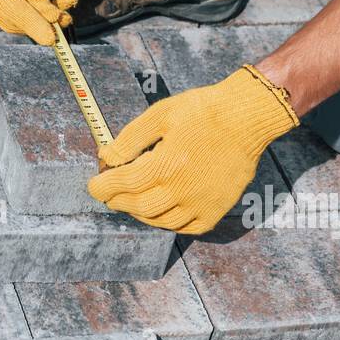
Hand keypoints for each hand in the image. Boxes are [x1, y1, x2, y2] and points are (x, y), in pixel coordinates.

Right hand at [0, 0, 75, 44]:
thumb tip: (50, 18)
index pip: (16, 14)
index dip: (37, 27)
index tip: (54, 40)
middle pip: (14, 19)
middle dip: (42, 18)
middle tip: (68, 12)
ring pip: (13, 13)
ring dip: (39, 10)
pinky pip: (10, 2)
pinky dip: (29, 0)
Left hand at [87, 65, 298, 233]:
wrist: (247, 117)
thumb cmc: (202, 111)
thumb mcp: (160, 115)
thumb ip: (130, 139)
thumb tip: (106, 157)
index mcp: (165, 164)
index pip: (123, 184)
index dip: (103, 186)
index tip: (93, 185)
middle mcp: (182, 190)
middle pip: (138, 206)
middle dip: (117, 201)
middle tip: (108, 195)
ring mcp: (201, 203)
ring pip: (161, 221)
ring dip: (140, 214)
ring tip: (132, 202)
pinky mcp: (217, 209)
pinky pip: (188, 228)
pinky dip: (169, 224)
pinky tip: (162, 212)